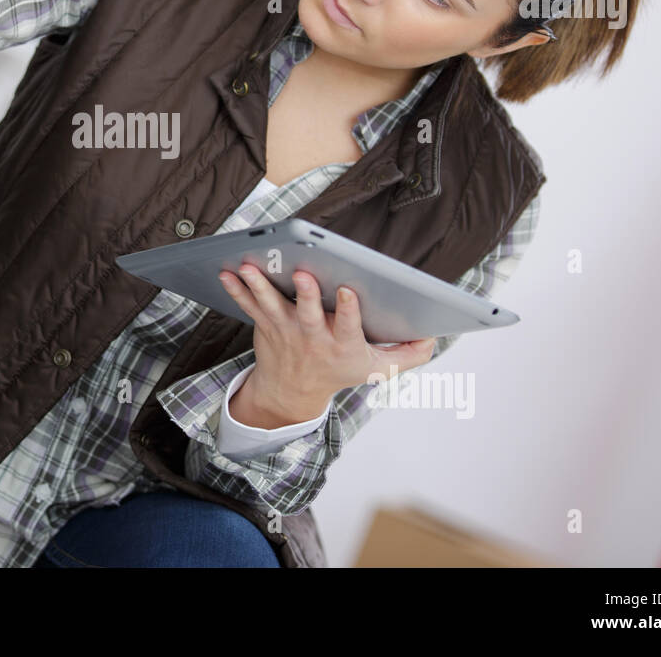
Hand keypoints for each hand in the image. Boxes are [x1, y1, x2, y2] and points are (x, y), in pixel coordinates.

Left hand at [218, 265, 437, 420]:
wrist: (293, 393)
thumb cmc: (339, 371)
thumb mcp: (378, 369)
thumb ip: (407, 354)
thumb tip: (433, 338)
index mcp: (343, 345)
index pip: (349, 328)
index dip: (349, 310)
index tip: (347, 290)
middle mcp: (313, 338)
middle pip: (308, 315)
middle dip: (306, 295)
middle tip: (302, 274)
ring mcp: (286, 330)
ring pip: (272, 306)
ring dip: (260, 287)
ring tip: (250, 268)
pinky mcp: (265, 324)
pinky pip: (248, 305)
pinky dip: (237, 290)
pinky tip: (227, 273)